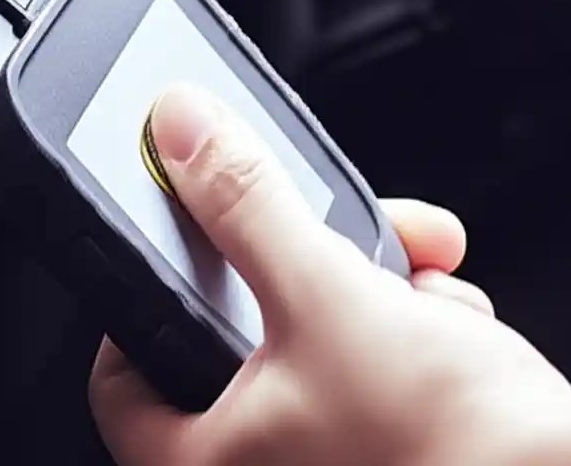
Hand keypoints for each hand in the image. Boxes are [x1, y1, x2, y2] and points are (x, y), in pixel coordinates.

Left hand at [88, 84, 570, 465]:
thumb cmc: (445, 444)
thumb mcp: (325, 296)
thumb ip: (245, 209)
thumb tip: (184, 137)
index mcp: (205, 462)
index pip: (122, 378)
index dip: (145, 296)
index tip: (177, 244)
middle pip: (239, 335)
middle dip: (298, 267)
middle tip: (326, 227)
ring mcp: (330, 463)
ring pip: (323, 339)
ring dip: (370, 284)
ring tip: (415, 272)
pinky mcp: (396, 450)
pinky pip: (379, 365)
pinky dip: (410, 326)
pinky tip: (447, 317)